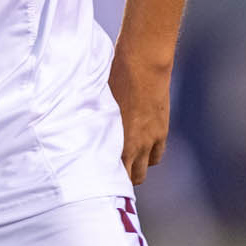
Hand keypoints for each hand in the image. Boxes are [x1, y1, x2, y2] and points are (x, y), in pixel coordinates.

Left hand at [107, 50, 171, 185]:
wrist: (143, 66)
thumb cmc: (114, 79)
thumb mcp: (98, 103)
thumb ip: (95, 122)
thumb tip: (83, 129)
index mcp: (117, 139)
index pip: (113, 173)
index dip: (106, 178)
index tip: (97, 179)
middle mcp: (136, 144)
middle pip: (131, 176)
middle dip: (122, 179)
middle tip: (111, 175)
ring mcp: (151, 139)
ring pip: (144, 168)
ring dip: (136, 169)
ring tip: (125, 165)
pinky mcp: (162, 131)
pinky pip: (157, 155)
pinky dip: (149, 157)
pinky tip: (141, 152)